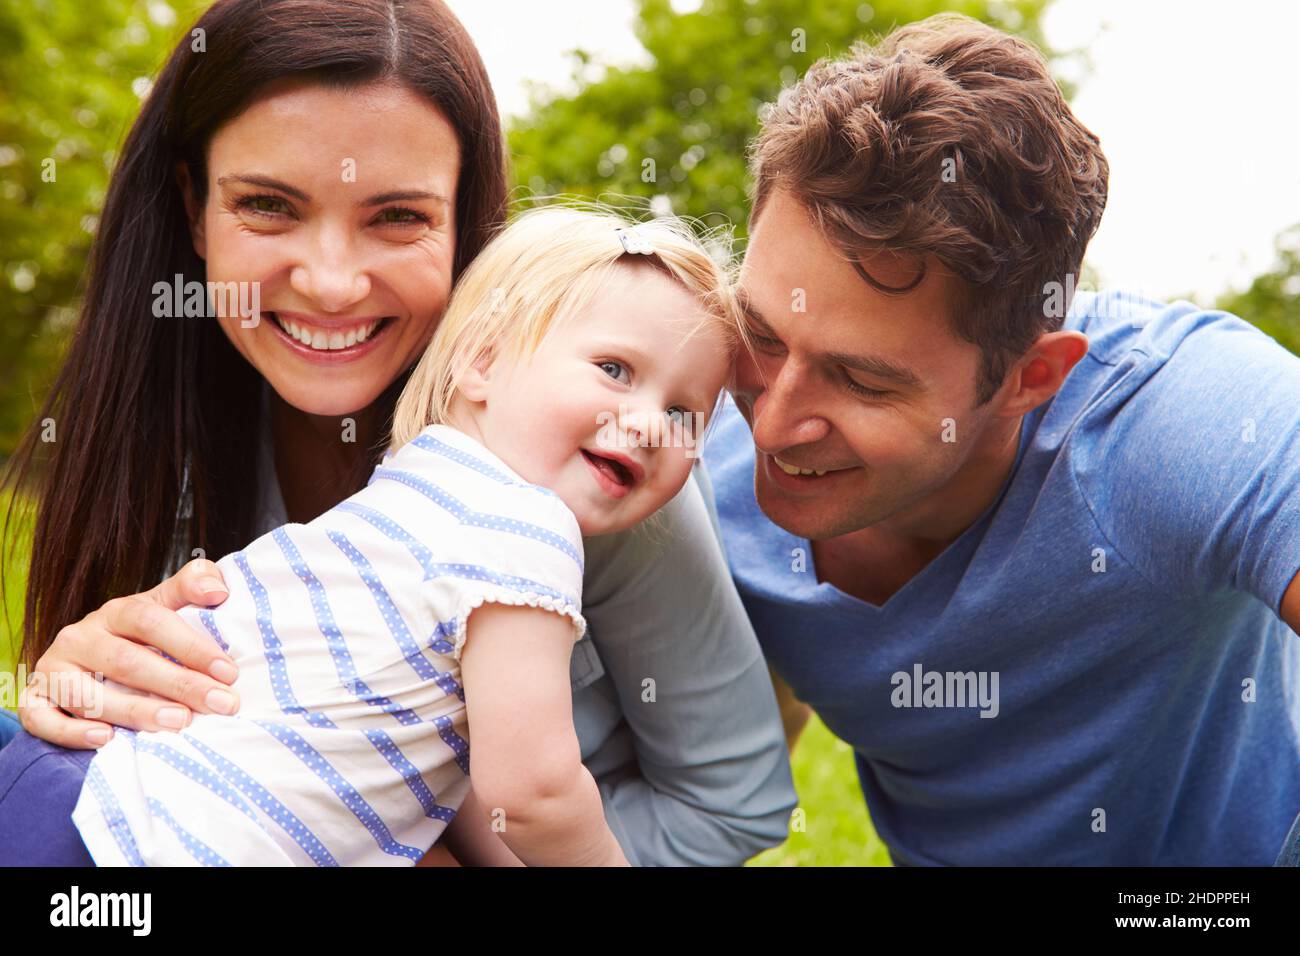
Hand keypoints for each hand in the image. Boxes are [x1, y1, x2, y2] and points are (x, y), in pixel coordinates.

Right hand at [18, 558, 240, 748]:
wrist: (87, 657)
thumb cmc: (142, 636)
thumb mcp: (166, 604)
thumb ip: (193, 585)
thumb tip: (217, 591)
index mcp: (116, 611)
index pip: (153, 621)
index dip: (192, 646)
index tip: (228, 672)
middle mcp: (80, 637)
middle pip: (128, 661)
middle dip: (178, 684)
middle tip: (219, 703)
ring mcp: (53, 669)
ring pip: (88, 693)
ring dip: (134, 711)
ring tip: (178, 722)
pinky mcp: (33, 699)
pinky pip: (41, 718)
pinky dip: (70, 731)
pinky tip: (105, 739)